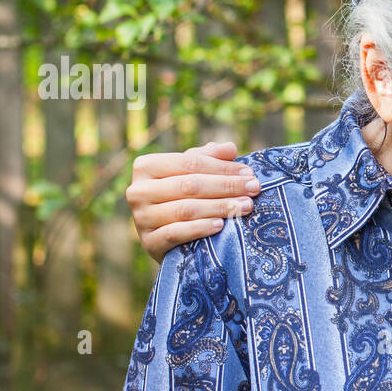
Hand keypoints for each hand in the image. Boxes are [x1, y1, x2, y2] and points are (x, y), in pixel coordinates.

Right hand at [127, 141, 260, 261]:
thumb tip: (230, 148)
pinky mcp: (148, 242)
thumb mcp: (192, 173)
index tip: (249, 173)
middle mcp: (137, 191)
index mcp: (146, 166)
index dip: (222, 167)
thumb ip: (209, 158)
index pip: (189, 162)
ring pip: (185, 209)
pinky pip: (176, 233)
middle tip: (254, 189)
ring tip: (246, 206)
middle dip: (226, 186)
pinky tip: (220, 226)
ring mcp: (141, 218)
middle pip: (189, 185)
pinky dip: (199, 229)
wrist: (167, 240)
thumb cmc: (182, 198)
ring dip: (220, 207)